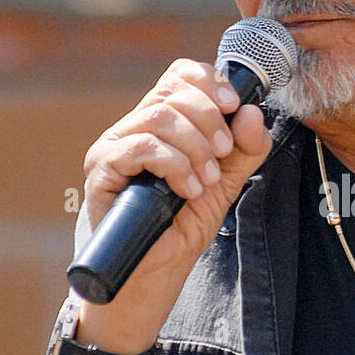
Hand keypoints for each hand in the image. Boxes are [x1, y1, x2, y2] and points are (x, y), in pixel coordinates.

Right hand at [77, 59, 272, 349]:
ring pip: (159, 115)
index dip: (210, 82)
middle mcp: (134, 127)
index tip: (234, 107)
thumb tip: (252, 112)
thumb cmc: (178, 230)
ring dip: (194, 147)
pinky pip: (139, 146)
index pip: (180, 75)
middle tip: (222, 156)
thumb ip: (244, 151)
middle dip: (210, 121)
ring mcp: (114, 147)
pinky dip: (172, 164)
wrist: (150, 278)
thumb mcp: (224, 185)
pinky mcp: (102, 172)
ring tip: (206, 182)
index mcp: (162, 123)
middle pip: (173, 91)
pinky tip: (186, 189)